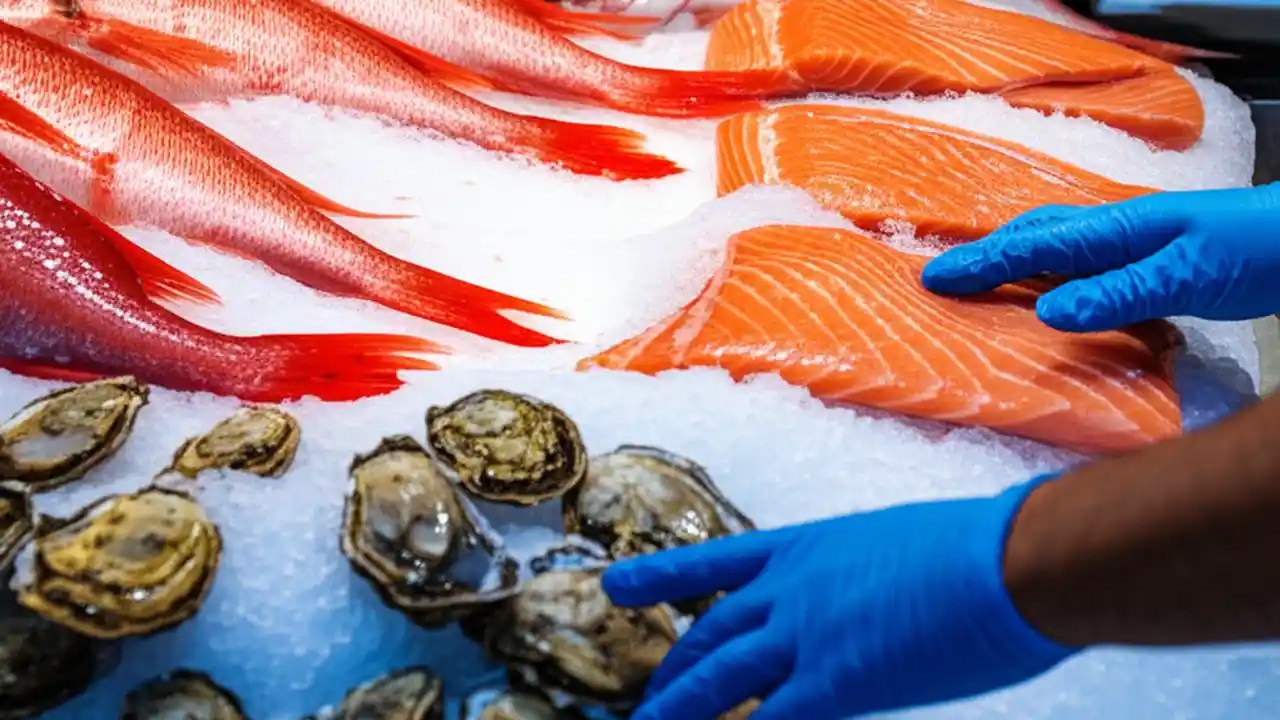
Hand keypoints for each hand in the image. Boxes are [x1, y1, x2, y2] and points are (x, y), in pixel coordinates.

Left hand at [601, 478, 1074, 719]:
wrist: (1012, 560)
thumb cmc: (982, 547)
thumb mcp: (902, 547)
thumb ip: (868, 577)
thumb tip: (873, 600)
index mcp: (807, 547)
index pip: (717, 564)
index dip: (661, 578)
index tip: (616, 584)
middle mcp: (792, 587)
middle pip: (712, 633)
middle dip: (677, 669)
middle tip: (650, 697)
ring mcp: (806, 634)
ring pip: (717, 677)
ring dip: (677, 707)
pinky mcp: (835, 681)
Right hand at [919, 183, 1279, 331]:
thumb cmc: (1253, 247)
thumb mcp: (1184, 274)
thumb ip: (1117, 293)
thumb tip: (1047, 315)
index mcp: (1114, 229)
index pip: (1031, 248)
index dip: (981, 264)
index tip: (934, 279)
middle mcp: (1116, 232)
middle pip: (1035, 238)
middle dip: (986, 256)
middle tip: (943, 278)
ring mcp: (1134, 246)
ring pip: (1057, 251)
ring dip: (1015, 264)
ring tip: (982, 285)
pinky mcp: (1153, 267)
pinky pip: (1084, 270)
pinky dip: (1052, 280)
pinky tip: (1054, 299)